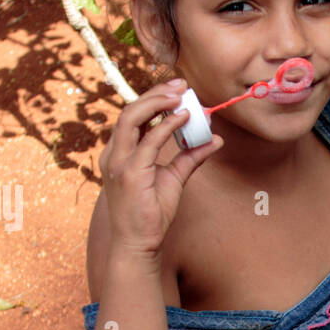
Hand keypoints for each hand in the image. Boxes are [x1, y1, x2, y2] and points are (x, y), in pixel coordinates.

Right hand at [99, 79, 223, 259]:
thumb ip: (191, 157)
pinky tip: (183, 117)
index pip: (133, 117)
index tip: (177, 89)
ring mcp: (118, 162)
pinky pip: (148, 141)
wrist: (138, 243)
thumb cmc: (151, 214)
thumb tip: (215, 140)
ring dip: (157, 102)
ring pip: (131, 118)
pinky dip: (166, 125)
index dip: (153, 99)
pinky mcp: (129, 173)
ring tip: (181, 95)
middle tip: (181, 85)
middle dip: (155, 93)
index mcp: (120, 153)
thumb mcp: (174, 179)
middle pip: (130, 111)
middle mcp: (114, 154)